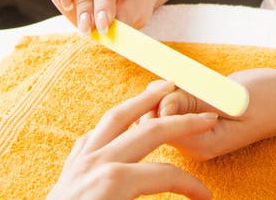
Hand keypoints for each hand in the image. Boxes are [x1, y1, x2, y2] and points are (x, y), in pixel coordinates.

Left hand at [47, 80, 216, 199]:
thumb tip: (181, 195)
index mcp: (115, 182)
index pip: (166, 174)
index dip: (191, 185)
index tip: (207, 196)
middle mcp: (98, 163)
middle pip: (148, 131)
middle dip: (180, 123)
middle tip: (206, 117)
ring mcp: (80, 162)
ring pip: (116, 118)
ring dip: (143, 101)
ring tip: (164, 87)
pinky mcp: (68, 168)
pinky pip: (93, 134)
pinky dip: (114, 122)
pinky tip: (123, 120)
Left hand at [141, 67, 275, 159]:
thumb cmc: (268, 98)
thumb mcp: (232, 98)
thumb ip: (195, 102)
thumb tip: (161, 106)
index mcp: (201, 144)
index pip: (159, 127)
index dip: (160, 101)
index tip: (176, 83)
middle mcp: (194, 141)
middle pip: (155, 118)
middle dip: (161, 94)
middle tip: (181, 79)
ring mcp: (196, 129)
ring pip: (163, 107)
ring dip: (169, 88)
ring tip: (189, 80)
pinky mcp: (200, 115)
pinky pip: (177, 101)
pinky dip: (178, 87)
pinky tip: (190, 81)